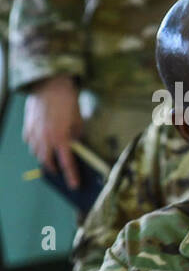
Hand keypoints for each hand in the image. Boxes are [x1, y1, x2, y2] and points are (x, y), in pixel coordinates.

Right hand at [22, 74, 83, 189]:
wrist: (50, 85)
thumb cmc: (67, 102)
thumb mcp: (79, 121)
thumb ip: (76, 136)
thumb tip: (75, 145)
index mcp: (60, 139)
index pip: (66, 163)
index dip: (71, 176)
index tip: (74, 185)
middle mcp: (45, 139)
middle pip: (47, 161)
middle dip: (54, 169)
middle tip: (59, 172)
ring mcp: (33, 132)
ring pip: (36, 152)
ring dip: (44, 158)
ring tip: (50, 160)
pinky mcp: (27, 126)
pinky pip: (29, 141)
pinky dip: (35, 146)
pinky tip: (40, 145)